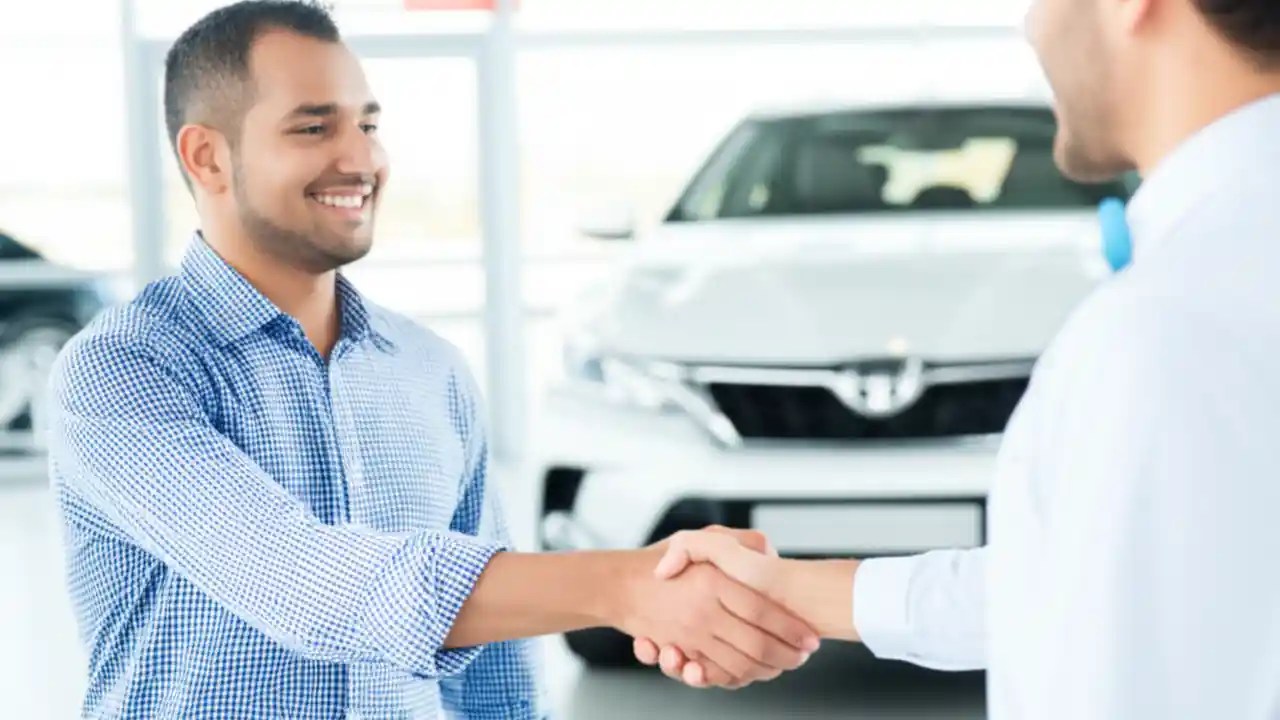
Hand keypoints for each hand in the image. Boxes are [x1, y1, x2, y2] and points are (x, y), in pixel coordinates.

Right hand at [613, 532, 818, 688]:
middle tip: (802, 657)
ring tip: (783, 666)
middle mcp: (703, 611)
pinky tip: (751, 672)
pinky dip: (737, 678)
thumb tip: (768, 551)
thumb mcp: (700, 538)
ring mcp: (690, 635)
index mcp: (713, 582)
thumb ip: (736, 541)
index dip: (791, 628)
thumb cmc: (662, 561)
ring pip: (740, 665)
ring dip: (767, 671)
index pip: (763, 611)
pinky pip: (715, 673)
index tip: (810, 637)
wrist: (618, 585)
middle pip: (757, 645)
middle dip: (786, 656)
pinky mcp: (680, 652)